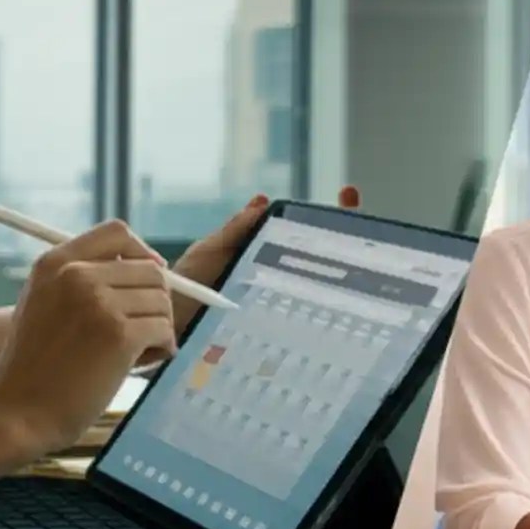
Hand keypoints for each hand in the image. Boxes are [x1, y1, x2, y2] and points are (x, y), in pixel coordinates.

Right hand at [0, 219, 175, 455]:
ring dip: (158, 330)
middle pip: (151, 270)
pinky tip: (139, 365)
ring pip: (162, 303)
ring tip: (134, 354)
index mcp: (56, 262)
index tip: (151, 276)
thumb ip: (83, 280)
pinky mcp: (119, 334)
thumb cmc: (36, 366)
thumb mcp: (44, 303)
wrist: (17, 411)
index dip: (143, 253)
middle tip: (141, 333)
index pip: (118, 232)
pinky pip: (165, 330)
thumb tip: (148, 268)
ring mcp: (99, 303)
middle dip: (155, 303)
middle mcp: (76, 274)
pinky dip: (162, 349)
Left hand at [163, 186, 361, 345]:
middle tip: (361, 219)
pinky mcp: (280, 336)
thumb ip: (235, 232)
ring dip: (343, 277)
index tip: (348, 193)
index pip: (304, 233)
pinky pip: (307, 324)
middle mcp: (282, 283)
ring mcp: (284, 309)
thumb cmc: (182, 293)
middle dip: (348, 239)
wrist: (168, 332)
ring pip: (322, 293)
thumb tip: (263, 202)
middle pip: (325, 260)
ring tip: (359, 255)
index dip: (329, 216)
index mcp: (266, 258)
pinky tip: (339, 305)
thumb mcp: (208, 255)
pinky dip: (325, 315)